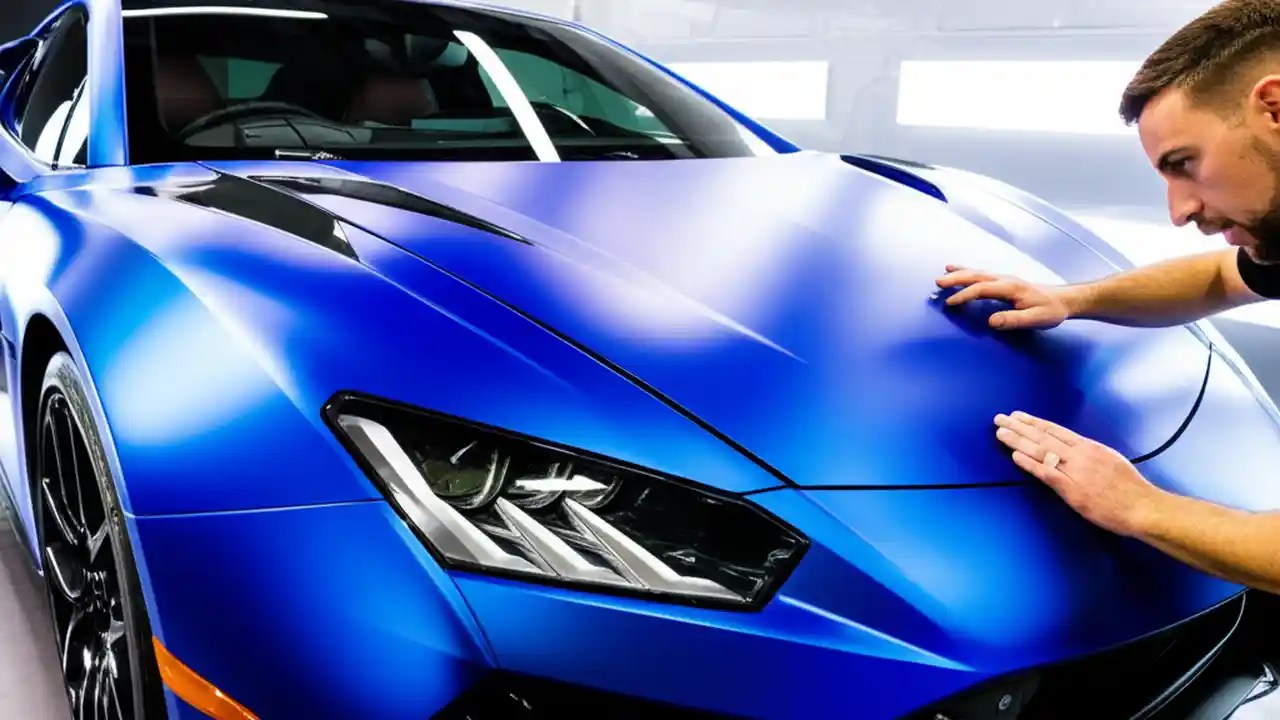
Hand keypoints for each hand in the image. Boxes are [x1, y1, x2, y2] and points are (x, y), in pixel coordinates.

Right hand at [936, 265, 1070, 329]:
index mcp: (1010, 288)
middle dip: (956, 278)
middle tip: (938, 282)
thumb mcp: (1036, 319)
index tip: (949, 303)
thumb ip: (1014, 320)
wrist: (1064, 300)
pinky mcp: (1004, 281)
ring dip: (959, 273)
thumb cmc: (1050, 311)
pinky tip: (960, 270)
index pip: (981, 289)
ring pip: (978, 273)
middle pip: (976, 276)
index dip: (964, 295)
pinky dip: (968, 271)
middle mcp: (1005, 280)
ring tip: (943, 274)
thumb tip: (991, 321)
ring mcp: (1004, 278)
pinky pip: (982, 274)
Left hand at [993, 411, 1162, 536]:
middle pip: (1044, 436)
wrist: (1142, 507)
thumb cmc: (1130, 488)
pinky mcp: (1072, 489)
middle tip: (1000, 418)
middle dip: (1020, 426)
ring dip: (1018, 441)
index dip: (1034, 422)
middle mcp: (1080, 454)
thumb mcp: (1110, 460)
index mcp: (1089, 447)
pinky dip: (1029, 463)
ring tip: (1001, 432)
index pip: (1056, 430)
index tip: (1018, 416)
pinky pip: (1046, 473)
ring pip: (1041, 451)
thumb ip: (1089, 454)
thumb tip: (1072, 449)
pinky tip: (1015, 456)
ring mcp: (1075, 471)